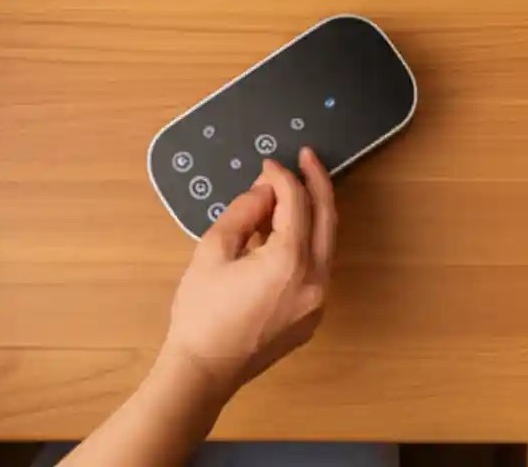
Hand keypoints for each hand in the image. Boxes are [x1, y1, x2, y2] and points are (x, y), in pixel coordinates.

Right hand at [162, 147, 337, 397]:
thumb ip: (243, 212)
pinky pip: (315, 268)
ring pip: (324, 244)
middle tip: (307, 157)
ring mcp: (318, 302)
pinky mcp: (312, 316)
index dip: (283, 177)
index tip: (268, 164)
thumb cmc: (201, 311)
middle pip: (327, 218)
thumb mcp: (213, 250)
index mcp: (290, 261)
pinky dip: (303, 245)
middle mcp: (315, 280)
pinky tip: (279, 237)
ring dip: (310, 215)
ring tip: (286, 195)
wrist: (204, 370)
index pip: (297, 203)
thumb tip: (265, 191)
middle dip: (318, 183)